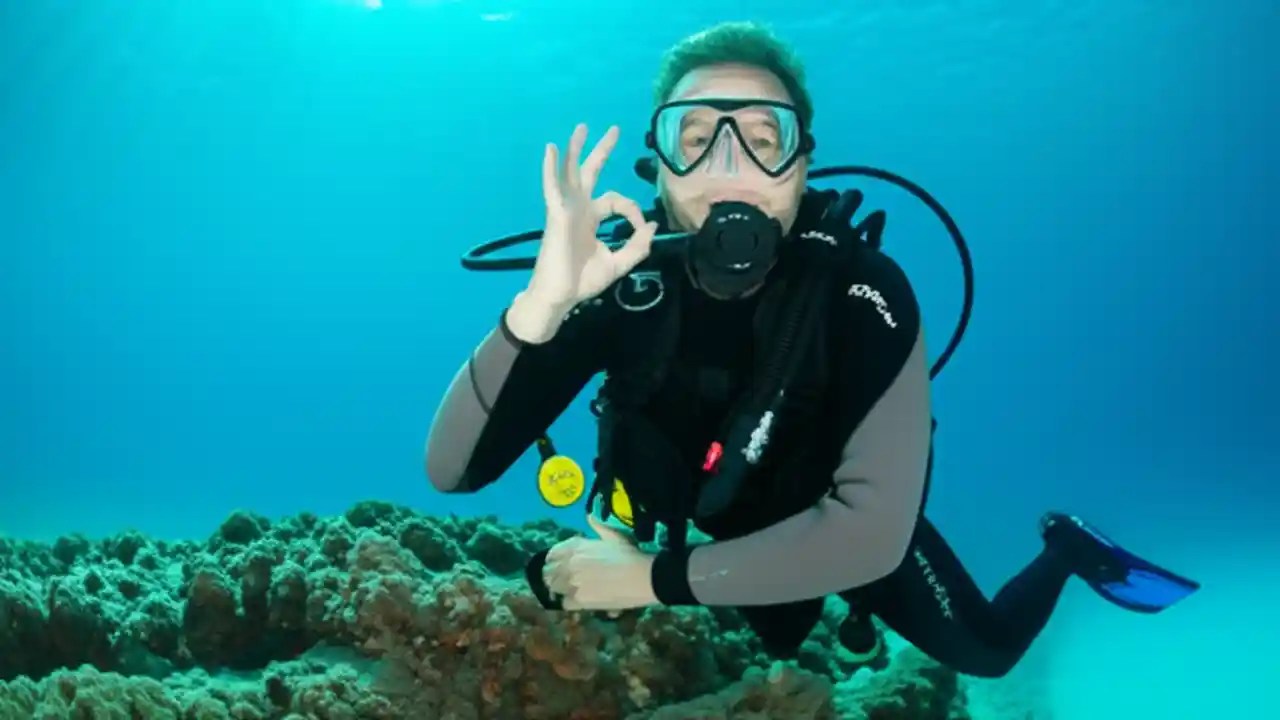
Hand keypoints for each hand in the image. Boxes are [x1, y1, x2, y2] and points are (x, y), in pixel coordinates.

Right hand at [525, 124, 658, 311]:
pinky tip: (551, 149)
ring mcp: (566, 209)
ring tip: (582, 127)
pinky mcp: (556, 214)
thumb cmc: (583, 282)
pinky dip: (551, 167)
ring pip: (571, 172)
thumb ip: (637, 246)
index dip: (635, 211)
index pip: (618, 201)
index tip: (643, 228)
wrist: (560, 296)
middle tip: (615, 129)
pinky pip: (552, 187)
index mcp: (593, 219)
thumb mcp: (618, 263)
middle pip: (592, 173)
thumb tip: (653, 225)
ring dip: (576, 149)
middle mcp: (580, 209)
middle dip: (602, 151)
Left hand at [543, 513, 658, 611]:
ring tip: (568, 591)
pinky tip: (578, 601)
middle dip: (554, 576)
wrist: (643, 577)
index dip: (553, 560)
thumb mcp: (614, 536)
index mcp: (576, 546)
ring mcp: (573, 583)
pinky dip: (569, 603)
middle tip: (563, 580)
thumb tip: (589, 517)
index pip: (552, 554)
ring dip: (560, 590)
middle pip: (550, 572)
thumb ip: (598, 527)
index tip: (558, 565)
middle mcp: (569, 563)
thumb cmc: (630, 554)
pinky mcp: (579, 601)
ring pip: (554, 588)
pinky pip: (564, 603)